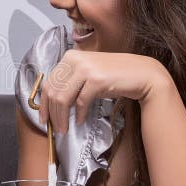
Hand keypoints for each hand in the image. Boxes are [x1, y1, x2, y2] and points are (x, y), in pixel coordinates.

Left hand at [40, 51, 171, 132]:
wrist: (142, 73)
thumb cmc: (115, 76)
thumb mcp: (88, 73)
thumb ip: (71, 82)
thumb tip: (53, 103)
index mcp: (70, 56)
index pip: (49, 82)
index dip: (43, 103)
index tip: (44, 118)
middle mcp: (75, 59)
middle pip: (53, 92)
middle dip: (52, 113)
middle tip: (56, 128)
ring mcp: (86, 68)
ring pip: (63, 98)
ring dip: (62, 117)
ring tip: (65, 128)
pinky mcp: (96, 79)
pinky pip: (80, 102)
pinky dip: (78, 114)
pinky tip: (80, 121)